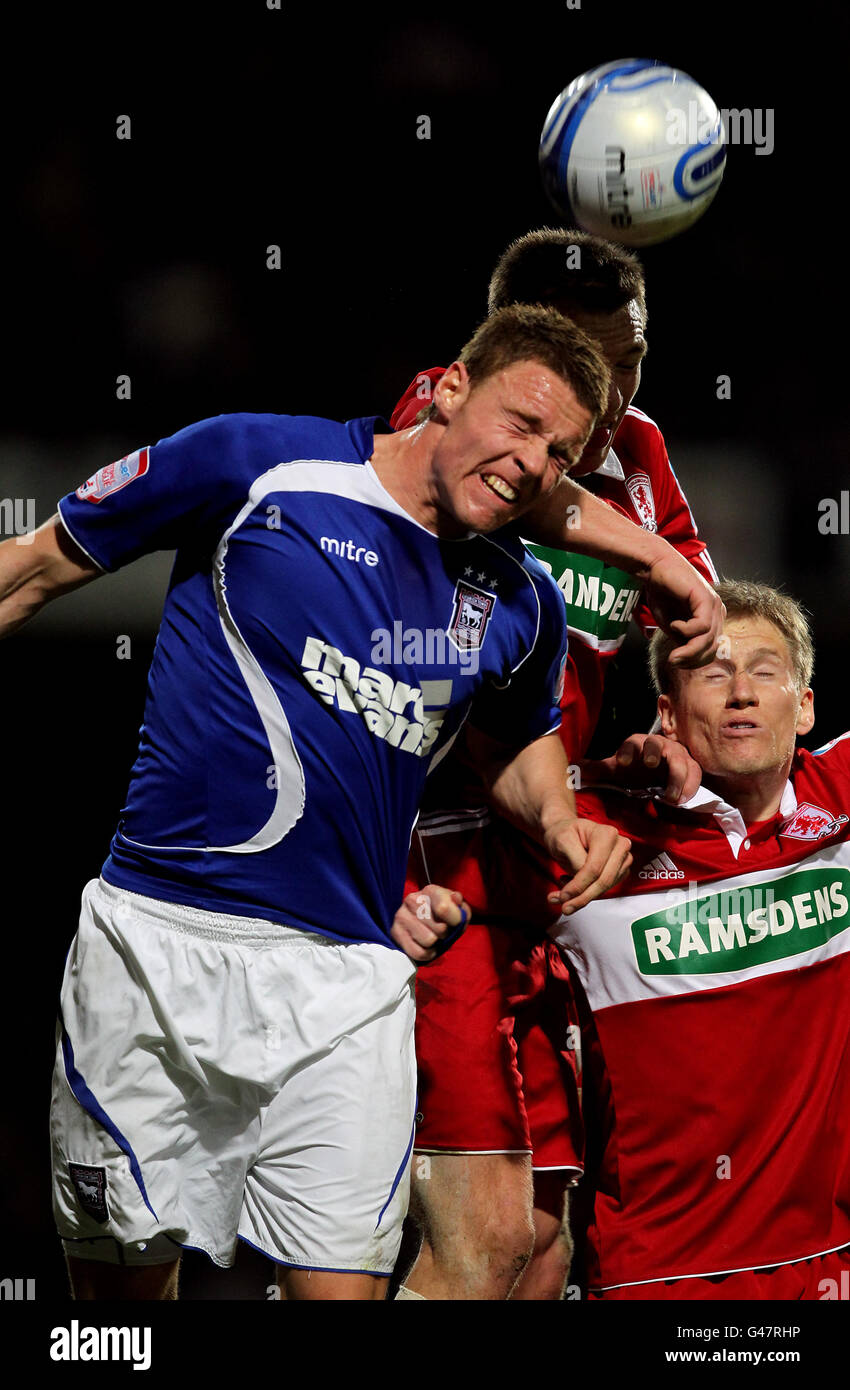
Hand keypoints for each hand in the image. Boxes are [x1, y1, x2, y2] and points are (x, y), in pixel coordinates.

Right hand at [390, 885, 470, 963]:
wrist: (421, 925)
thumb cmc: (443, 917)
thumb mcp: (457, 910)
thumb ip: (461, 906)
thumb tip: (456, 899)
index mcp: (430, 890)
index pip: (443, 908)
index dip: (455, 921)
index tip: (455, 923)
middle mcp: (412, 899)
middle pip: (440, 928)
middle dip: (445, 934)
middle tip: (442, 931)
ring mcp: (401, 915)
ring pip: (429, 941)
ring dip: (435, 944)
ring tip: (433, 937)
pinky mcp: (395, 932)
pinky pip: (418, 952)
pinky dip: (427, 954)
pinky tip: (426, 947)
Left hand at [543, 818, 631, 914]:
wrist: (567, 834)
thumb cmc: (565, 833)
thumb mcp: (563, 841)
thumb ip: (574, 859)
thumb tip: (582, 882)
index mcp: (607, 834)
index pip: (595, 868)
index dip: (579, 885)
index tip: (563, 896)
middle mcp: (620, 846)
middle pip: (604, 880)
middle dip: (582, 897)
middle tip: (565, 907)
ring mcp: (622, 860)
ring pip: (605, 888)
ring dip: (582, 897)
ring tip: (561, 896)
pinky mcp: (620, 872)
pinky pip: (605, 889)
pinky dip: (587, 894)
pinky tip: (572, 888)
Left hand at [587, 733, 701, 804]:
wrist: (657, 767)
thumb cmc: (635, 768)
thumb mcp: (616, 769)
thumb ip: (596, 770)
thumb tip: (572, 769)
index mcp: (637, 743)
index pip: (632, 742)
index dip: (628, 750)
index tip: (621, 761)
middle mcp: (657, 745)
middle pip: (657, 744)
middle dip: (654, 753)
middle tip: (650, 765)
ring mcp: (676, 754)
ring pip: (680, 760)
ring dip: (677, 778)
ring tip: (671, 798)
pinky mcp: (690, 765)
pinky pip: (695, 773)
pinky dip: (690, 786)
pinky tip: (683, 800)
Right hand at [643, 551, 724, 667]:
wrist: (655, 568)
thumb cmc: (662, 593)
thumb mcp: (672, 625)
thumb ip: (682, 640)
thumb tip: (686, 660)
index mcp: (711, 619)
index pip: (711, 650)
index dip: (695, 661)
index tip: (676, 662)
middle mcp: (716, 612)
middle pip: (712, 647)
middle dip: (692, 660)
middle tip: (673, 661)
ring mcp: (714, 605)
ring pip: (709, 639)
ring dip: (690, 650)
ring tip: (673, 652)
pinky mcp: (706, 598)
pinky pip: (702, 626)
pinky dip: (686, 630)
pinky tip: (674, 625)